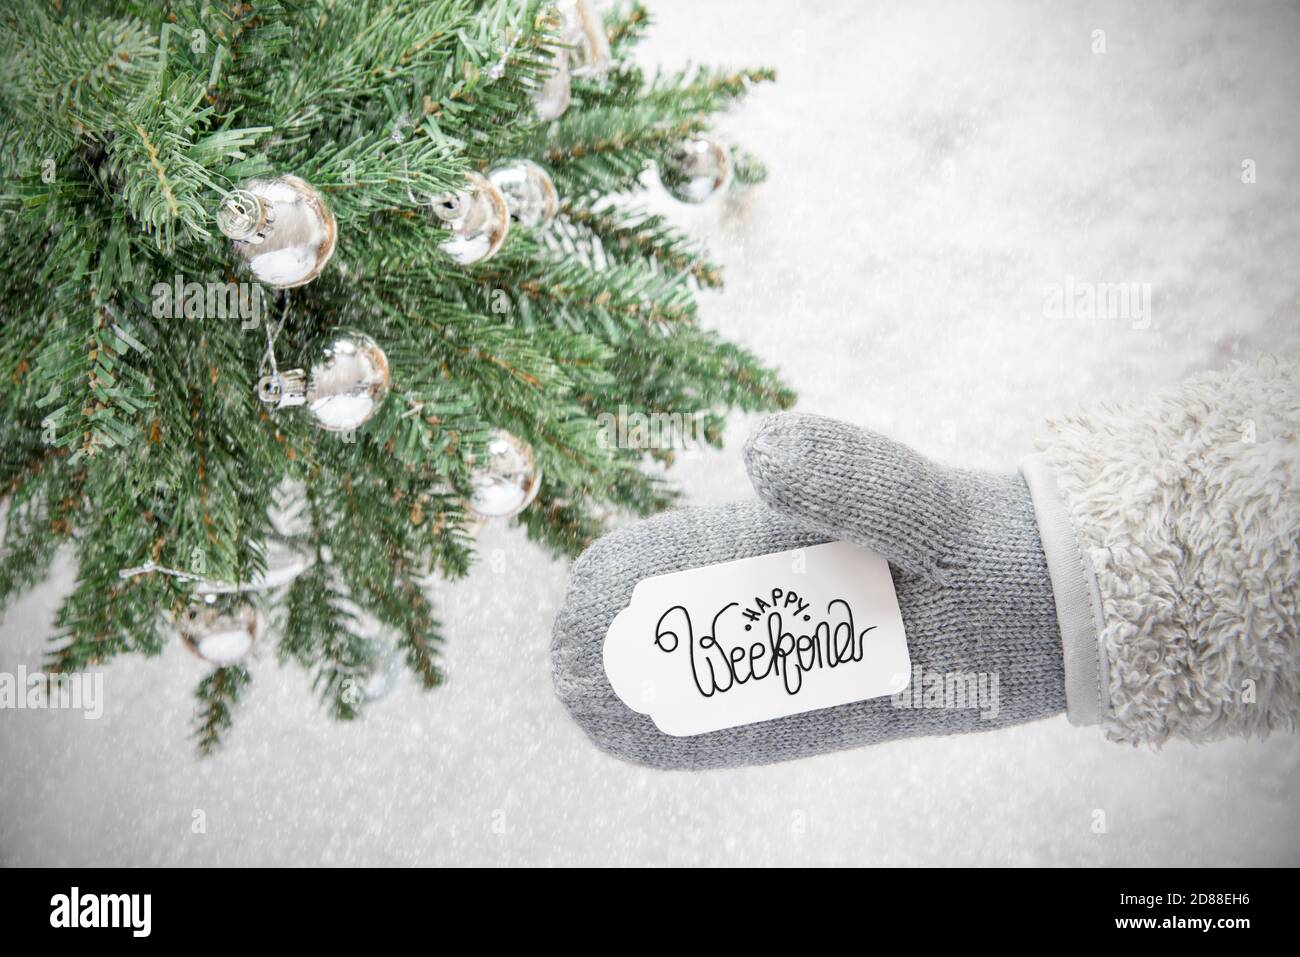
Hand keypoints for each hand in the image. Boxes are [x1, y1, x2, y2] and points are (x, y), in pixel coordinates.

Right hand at [551, 412, 1067, 768]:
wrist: (1057, 603)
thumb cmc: (982, 537)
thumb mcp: (907, 494)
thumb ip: (842, 472)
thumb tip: (755, 447)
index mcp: (803, 537)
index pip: (704, 555)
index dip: (648, 572)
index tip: (591, 584)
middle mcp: (801, 599)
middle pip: (701, 621)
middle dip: (638, 640)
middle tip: (569, 661)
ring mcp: (819, 657)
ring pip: (723, 676)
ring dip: (662, 691)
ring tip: (591, 704)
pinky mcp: (844, 709)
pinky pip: (766, 723)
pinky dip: (710, 732)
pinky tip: (659, 739)